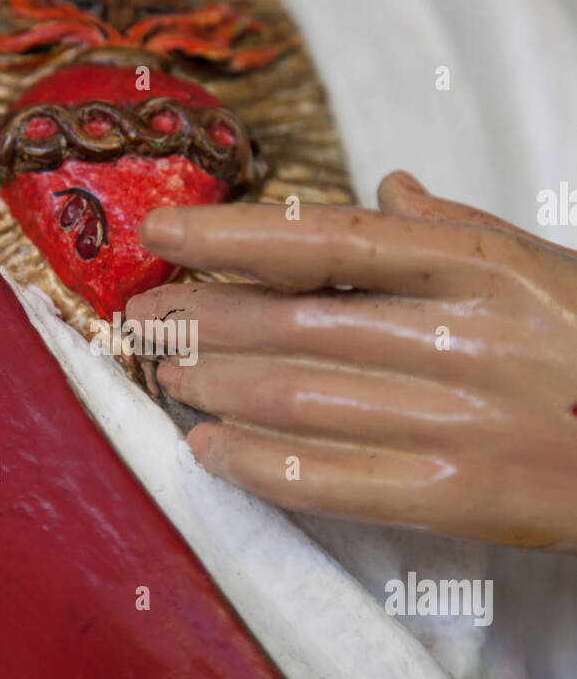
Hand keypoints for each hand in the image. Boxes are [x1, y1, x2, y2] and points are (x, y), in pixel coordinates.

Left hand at [127, 172, 576, 550]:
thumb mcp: (544, 265)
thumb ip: (455, 226)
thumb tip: (384, 180)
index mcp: (477, 263)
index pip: (323, 237)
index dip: (228, 233)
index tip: (159, 233)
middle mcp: (457, 335)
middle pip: (292, 319)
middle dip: (200, 317)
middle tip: (142, 320)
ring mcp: (455, 419)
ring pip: (296, 396)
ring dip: (213, 384)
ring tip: (165, 373)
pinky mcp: (457, 497)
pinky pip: (329, 479)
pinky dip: (256, 464)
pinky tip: (208, 449)